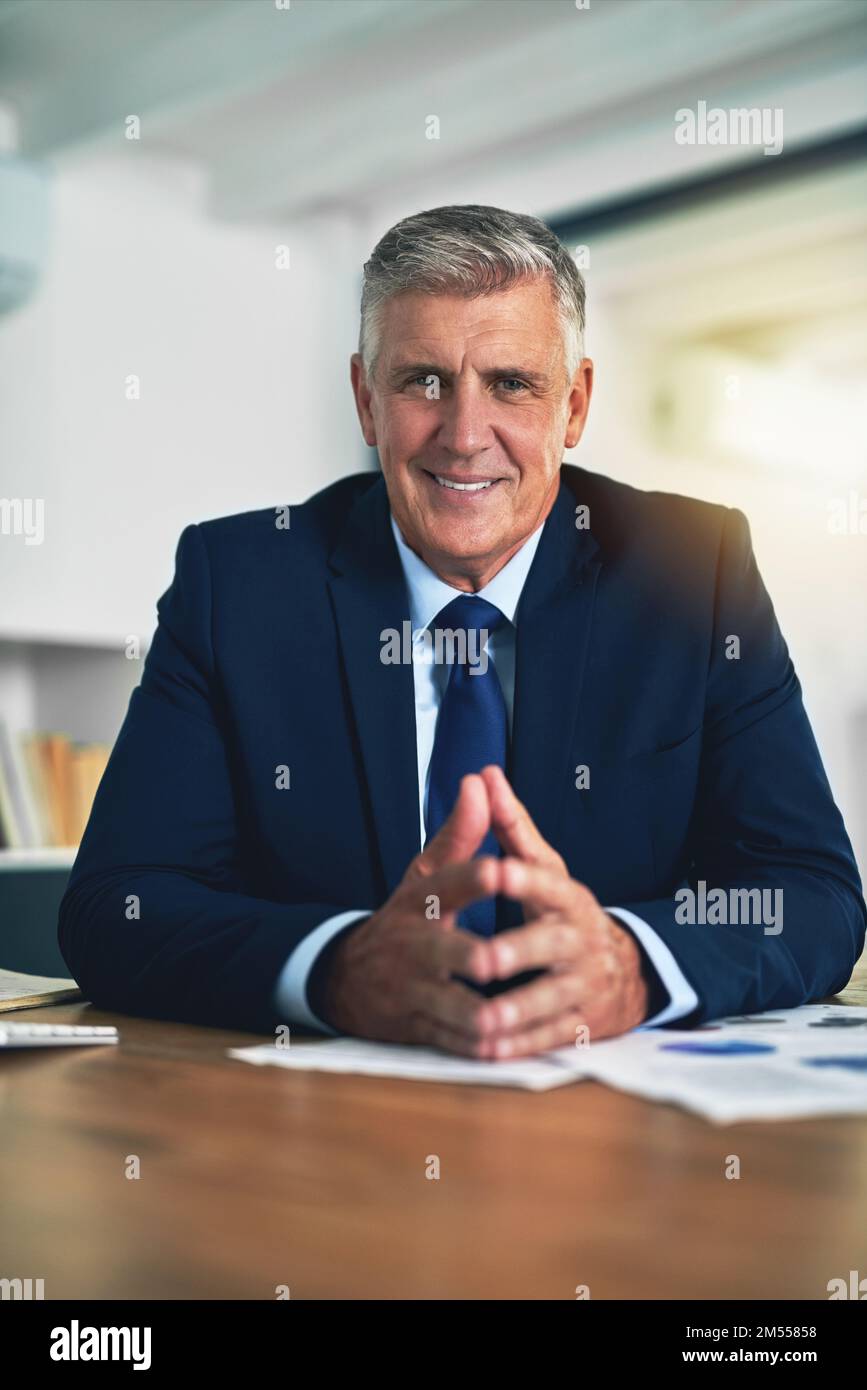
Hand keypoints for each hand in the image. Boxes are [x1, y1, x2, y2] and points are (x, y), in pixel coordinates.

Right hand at [320, 774, 506, 1052]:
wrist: (346, 978)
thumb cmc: (405, 918)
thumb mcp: (424, 875)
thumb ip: (459, 833)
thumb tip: (479, 781)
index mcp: (420, 902)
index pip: (447, 883)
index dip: (473, 875)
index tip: (501, 866)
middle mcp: (415, 945)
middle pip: (444, 951)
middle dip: (471, 957)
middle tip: (500, 960)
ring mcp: (414, 990)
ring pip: (449, 1006)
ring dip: (479, 1014)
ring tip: (509, 1018)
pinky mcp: (418, 1027)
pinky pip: (451, 1041)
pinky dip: (477, 1047)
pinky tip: (506, 1047)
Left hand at [473, 765, 649, 1056]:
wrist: (627, 972)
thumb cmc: (565, 913)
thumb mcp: (546, 868)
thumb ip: (512, 826)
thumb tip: (484, 774)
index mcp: (566, 897)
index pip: (545, 882)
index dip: (521, 876)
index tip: (493, 870)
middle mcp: (578, 940)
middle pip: (549, 946)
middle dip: (518, 953)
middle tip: (484, 960)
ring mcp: (582, 985)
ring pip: (549, 999)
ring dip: (517, 1012)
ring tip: (483, 1020)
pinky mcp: (581, 1024)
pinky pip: (549, 1037)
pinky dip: (521, 1046)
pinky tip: (490, 1050)